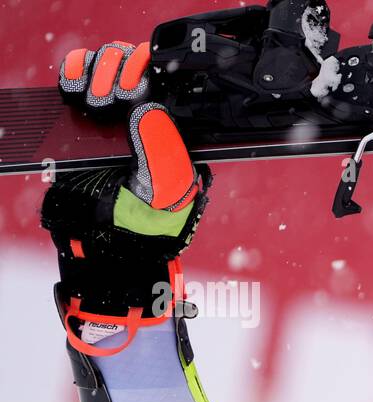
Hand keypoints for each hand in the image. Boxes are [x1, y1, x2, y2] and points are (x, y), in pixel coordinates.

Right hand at [41, 41, 210, 356]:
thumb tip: (148, 105)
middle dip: (124, 71)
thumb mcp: (166, 191)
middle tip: (113, 100)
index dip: (155, 74)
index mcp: (182, 137)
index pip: (174, 83)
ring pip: (111, 65)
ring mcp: (118, 118)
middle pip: (141, 65)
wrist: (103, 250)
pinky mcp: (87, 121)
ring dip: (100, 70)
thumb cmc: (146, 229)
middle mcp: (152, 122)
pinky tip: (75, 86)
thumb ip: (163, 149)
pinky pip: (81, 78)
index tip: (137, 91)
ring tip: (94, 100)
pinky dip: (75, 70)